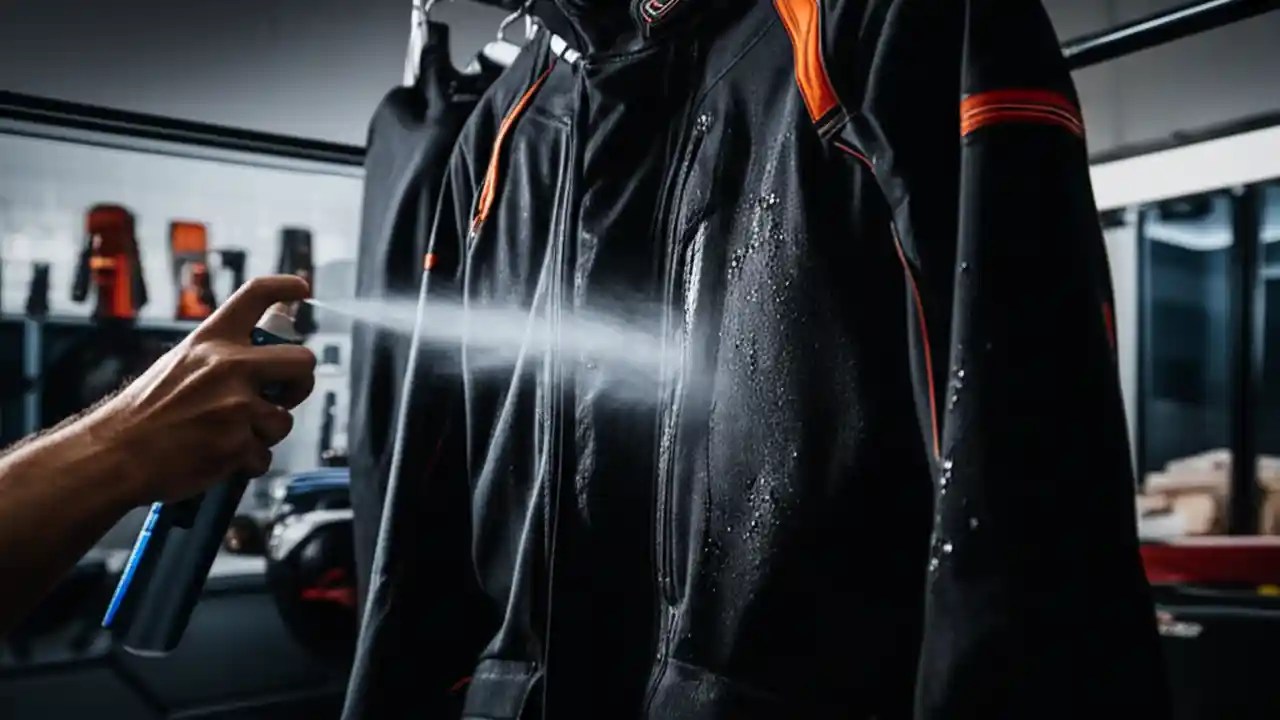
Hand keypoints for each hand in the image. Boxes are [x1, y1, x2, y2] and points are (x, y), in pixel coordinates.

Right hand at [90, 276, 316, 504]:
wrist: (115, 454)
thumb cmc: (145, 412)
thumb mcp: (179, 363)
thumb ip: (222, 354)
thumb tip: (266, 346)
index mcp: (211, 340)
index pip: (255, 295)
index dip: (284, 286)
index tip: (300, 288)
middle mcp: (229, 366)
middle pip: (303, 361)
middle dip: (301, 382)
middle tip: (284, 395)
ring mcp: (237, 405)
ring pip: (283, 420)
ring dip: (263, 433)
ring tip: (226, 435)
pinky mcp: (238, 444)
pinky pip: (264, 456)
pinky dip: (246, 463)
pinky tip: (218, 457)